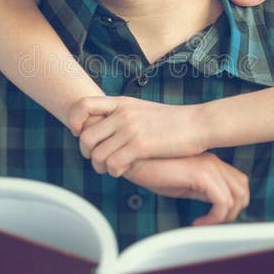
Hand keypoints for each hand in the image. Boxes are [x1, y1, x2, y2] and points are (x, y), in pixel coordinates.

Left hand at [68, 97, 206, 175]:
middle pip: (85, 137)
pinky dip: (114, 171)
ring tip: (111, 169)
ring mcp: (130, 129)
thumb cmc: (173, 121)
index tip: (79, 132)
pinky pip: (112, 164)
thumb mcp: (143, 109)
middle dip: (87, 153)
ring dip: (100, 167)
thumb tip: (106, 126)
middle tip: (98, 160)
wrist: (199, 123)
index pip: (83, 105)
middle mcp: (122, 114)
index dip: (74, 120)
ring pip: (96, 155)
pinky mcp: (140, 145)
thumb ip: (123, 114)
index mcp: (121, 102)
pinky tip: (123, 171)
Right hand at [123, 153, 248, 224]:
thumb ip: (199, 191)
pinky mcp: (201, 175)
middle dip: (233, 211)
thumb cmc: (152, 170)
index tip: (214, 217)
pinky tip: (197, 223)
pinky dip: (214, 218)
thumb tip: (213, 207)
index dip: (233, 202)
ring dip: (224, 217)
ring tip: (204, 224)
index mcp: (210, 163)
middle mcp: (213, 162)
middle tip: (212, 223)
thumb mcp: (181, 183)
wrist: (134, 159)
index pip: (238, 182)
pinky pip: (222, 202)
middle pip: (242, 188)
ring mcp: (209, 166)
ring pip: (236, 197)